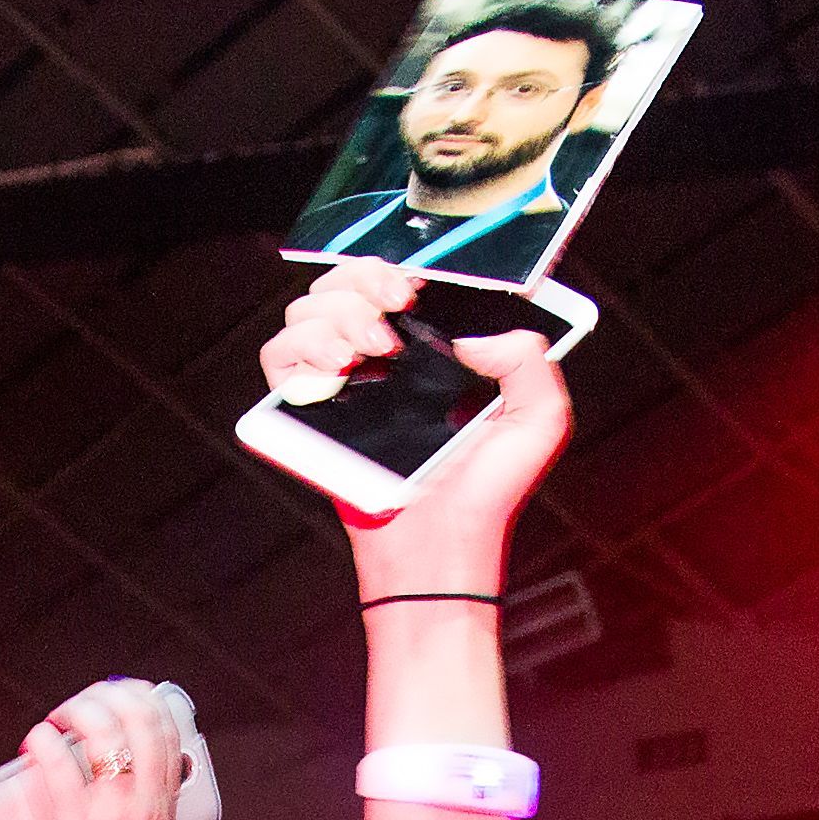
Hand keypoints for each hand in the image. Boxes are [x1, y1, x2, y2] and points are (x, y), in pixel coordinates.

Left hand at [26, 680, 183, 819]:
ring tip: (56, 718)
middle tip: (86, 701)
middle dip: (112, 694)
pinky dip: (44, 743)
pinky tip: (33, 741)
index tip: (123, 698)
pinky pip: (59, 766)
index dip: (145, 704)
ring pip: (103, 730)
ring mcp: (112, 814)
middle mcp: (143, 805)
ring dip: (77, 710)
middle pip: (141, 718)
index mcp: (163, 815)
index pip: (167, 737)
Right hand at [259, 265, 573, 592]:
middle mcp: (378, 368)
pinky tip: (336, 372)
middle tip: (390, 318)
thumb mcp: (541, 419)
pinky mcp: (307, 421)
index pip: (388, 284)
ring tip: (365, 354)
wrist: (440, 550)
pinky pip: (278, 362)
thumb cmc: (487, 498)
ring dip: (332, 318)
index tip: (409, 290)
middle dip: (359, 284)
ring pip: (305, 313)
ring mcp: (339, 392)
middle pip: (339, 285)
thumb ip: (530, 357)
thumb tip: (470, 335)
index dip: (389, 270)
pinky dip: (299, 351)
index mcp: (426, 357)